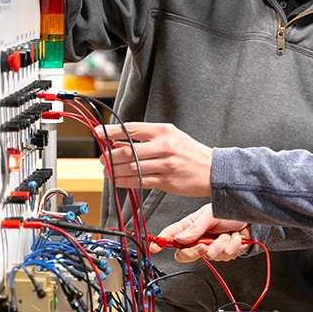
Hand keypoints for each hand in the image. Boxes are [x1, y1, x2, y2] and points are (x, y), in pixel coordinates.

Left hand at [98, 122, 212, 195]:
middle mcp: (164, 146)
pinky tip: (118, 180)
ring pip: (131, 168)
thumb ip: (148, 136)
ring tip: (107, 170)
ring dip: (114, 170)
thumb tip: (120, 139)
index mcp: (164, 131)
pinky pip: (139, 182)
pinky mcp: (166, 182)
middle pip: (128, 151)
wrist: (214, 170)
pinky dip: (124, 182)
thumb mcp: (172, 136)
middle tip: (103, 158)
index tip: (98, 133)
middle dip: (110, 156)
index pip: (132, 129)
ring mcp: (165, 165)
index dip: (112, 131)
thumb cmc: (190, 152)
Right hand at [150, 204, 251, 261]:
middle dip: (197, 250)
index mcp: (190, 226)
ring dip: (221, 244)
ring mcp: (211, 246)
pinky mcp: (223, 253)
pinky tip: (235, 237)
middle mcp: (198, 238)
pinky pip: (224, 257)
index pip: (170, 236)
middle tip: (204, 244)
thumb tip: (181, 239)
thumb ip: (195, 227)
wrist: (252, 218)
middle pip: (185, 254)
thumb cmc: (230, 211)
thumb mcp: (211, 214)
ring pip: (209, 256)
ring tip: (227, 233)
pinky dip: (232, 246)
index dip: (161, 242)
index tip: (155, 247)